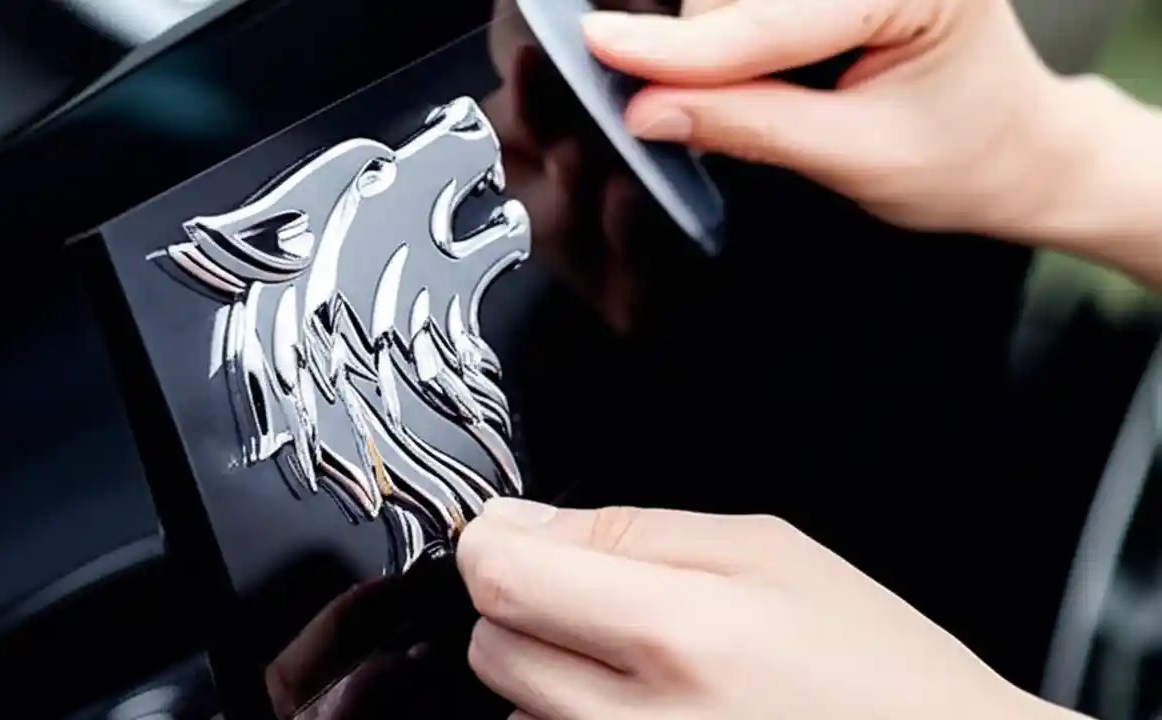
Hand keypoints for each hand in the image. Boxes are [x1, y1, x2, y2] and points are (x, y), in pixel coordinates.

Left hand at [457, 500, 1085, 719]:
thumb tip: (522, 523)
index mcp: (680, 635)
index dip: (490, 542)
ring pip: (514, 705)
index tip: (506, 532)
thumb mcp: (768, 552)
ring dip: (550, 667)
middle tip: (603, 596)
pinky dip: (573, 718)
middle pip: (492, 645)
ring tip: (646, 659)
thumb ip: (632, 532)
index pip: (504, 579)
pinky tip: (647, 705)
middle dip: (524, 604)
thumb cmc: (874, 669)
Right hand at [579, 0, 1123, 245]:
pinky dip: (721, 33)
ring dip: (707, 41)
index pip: (773, 18)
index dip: (680, 47)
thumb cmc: (963, 156)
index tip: (598, 48)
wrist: (1010, 149)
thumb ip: (751, 126)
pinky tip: (731, 66)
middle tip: (677, 110)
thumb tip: (649, 109)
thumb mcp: (858, 158)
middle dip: (695, 51)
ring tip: (749, 93)